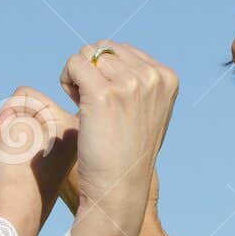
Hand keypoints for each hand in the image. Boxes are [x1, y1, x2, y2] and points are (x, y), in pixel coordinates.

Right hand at [0, 87, 77, 235]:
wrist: (15, 219)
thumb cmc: (15, 172)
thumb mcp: (16, 124)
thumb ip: (19, 106)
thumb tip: (24, 118)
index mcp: (68, 123)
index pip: (25, 95)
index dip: (7, 112)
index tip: (8, 134)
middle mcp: (65, 136)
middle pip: (20, 112)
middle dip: (4, 127)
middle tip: (6, 151)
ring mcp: (53, 152)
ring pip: (13, 130)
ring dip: (1, 141)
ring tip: (4, 162)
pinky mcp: (41, 166)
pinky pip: (14, 148)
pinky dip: (3, 154)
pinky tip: (5, 172)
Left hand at [58, 41, 178, 235]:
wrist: (119, 186)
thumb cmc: (127, 152)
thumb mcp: (147, 110)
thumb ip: (140, 81)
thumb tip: (111, 52)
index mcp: (167, 77)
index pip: (124, 50)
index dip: (107, 71)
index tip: (107, 99)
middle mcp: (152, 77)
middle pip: (105, 49)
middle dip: (91, 70)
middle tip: (90, 102)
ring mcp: (129, 84)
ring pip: (88, 54)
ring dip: (77, 75)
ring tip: (82, 103)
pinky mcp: (103, 93)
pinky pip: (75, 64)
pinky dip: (67, 78)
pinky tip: (71, 101)